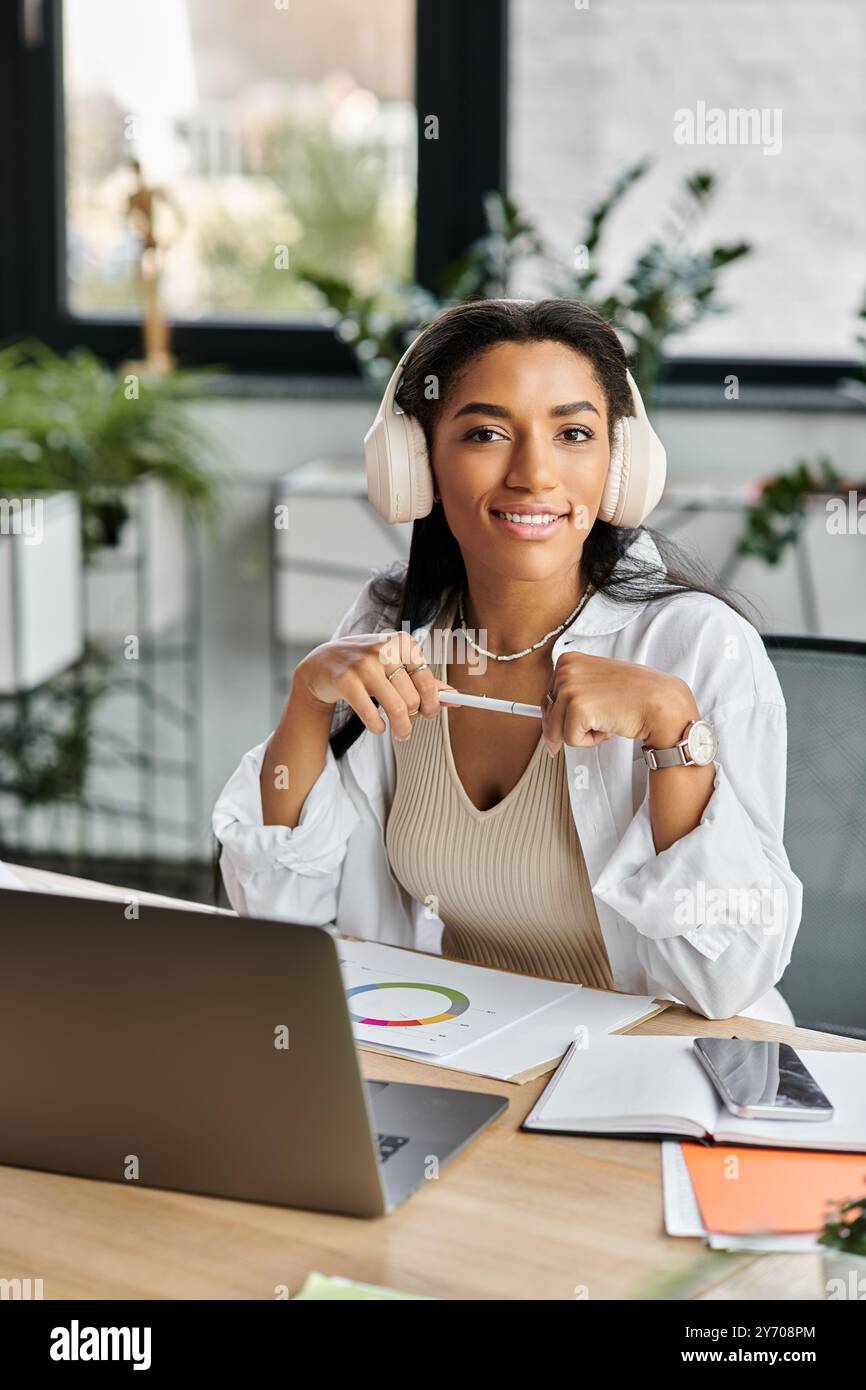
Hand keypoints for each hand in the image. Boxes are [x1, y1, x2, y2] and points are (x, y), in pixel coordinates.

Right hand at [293, 631, 454, 741]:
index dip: (432, 702)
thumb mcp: (396, 666)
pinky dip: (378, 727)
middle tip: (407, 725)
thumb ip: (424, 682)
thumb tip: (455, 697)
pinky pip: (372, 715)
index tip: (430, 714)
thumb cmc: (367, 665)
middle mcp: (384, 650)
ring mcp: (363, 664)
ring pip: (396, 708)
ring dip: (401, 728)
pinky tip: (378, 726)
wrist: (323, 663)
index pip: (426, 679)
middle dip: (412, 717)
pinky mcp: (345, 680)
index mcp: (401, 643)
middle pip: (412, 698)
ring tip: (400, 733)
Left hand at [540, 651, 698, 754]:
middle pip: (548, 715)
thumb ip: (574, 693)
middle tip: (599, 720)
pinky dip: (590, 742)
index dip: (563, 714)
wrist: (660, 703)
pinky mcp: (577, 708)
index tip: (579, 717)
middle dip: (570, 725)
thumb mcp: (597, 682)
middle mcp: (565, 670)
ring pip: (557, 730)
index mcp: (568, 660)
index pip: (548, 697)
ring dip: (582, 734)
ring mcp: (569, 688)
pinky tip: (607, 729)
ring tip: (605, 722)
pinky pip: (570, 740)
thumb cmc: (636, 694)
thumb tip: (548, 725)